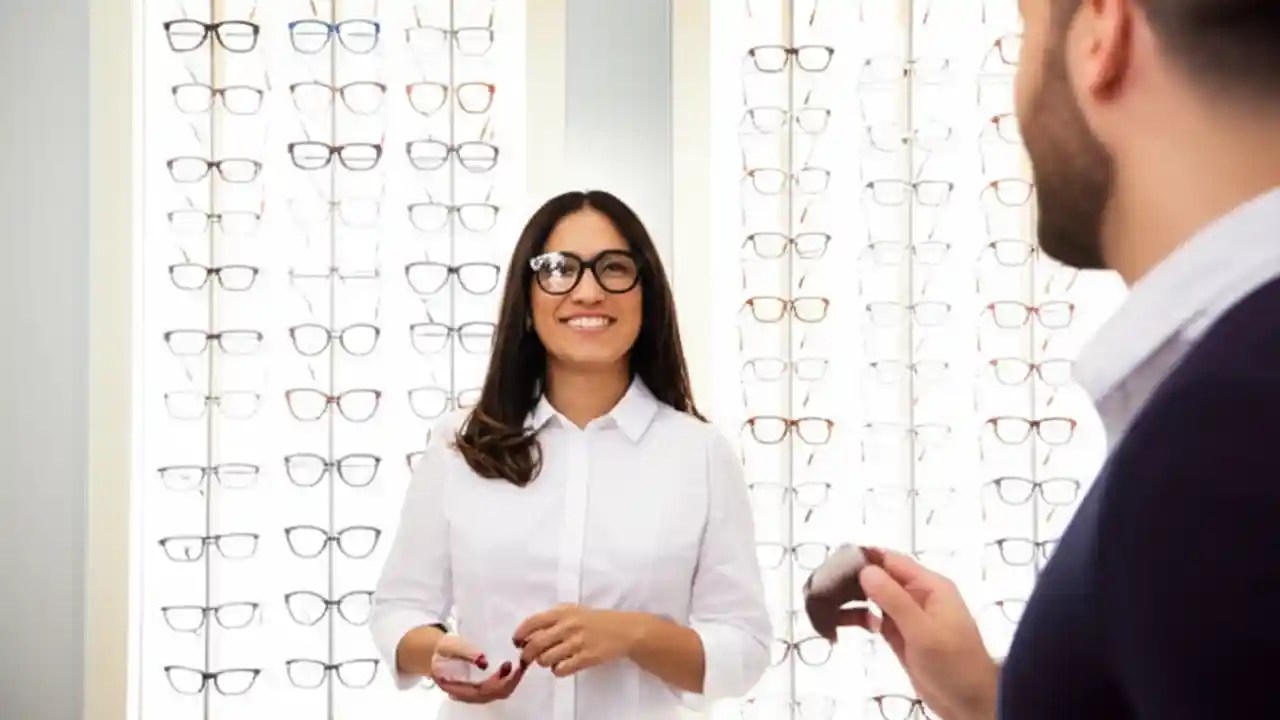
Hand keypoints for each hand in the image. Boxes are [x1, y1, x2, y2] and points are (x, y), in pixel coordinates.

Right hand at [430, 634, 527, 703]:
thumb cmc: (442, 648)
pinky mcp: (477, 687)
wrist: (435, 651)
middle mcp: (464, 694)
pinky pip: (492, 689)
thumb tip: (484, 662)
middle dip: (507, 683)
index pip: (480, 692)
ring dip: (507, 682)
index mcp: (454, 686)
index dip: (499, 684)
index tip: (513, 671)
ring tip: (516, 665)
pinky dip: (503, 681)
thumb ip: (466, 653)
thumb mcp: (451, 645)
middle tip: (520, 667)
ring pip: (492, 694)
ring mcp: (471, 692)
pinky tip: (508, 668)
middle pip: (489, 695)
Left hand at [513, 605, 637, 677]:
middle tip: (527, 658)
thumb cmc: (595, 620)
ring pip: (545, 660)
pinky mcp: (585, 658)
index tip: (517, 642)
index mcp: (561, 613)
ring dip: (544, 662)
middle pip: (534, 645)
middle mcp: (567, 626)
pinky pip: (560, 670)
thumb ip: (551, 618)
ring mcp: (576, 643)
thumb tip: (528, 633)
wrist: (624, 630)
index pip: (531, 623)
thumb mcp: (573, 610)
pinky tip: (563, 664)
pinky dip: (558, 670)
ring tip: (552, 658)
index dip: (519, 635)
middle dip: (526, 654)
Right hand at [838, 548, 998, 719]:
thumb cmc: (955, 664)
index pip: (892, 562)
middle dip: (853, 580)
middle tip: (822, 585)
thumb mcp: (923, 630)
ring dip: (851, 600)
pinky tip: (840, 624)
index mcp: (931, 587)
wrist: (970, 703)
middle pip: (880, 578)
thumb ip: (894, 600)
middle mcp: (918, 596)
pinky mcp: (901, 636)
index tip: (834, 562)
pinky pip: (875, 619)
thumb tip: (866, 570)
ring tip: (824, 604)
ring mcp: (909, 617)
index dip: (864, 558)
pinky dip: (858, 619)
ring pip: (874, 599)